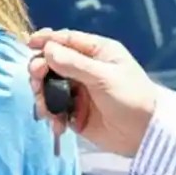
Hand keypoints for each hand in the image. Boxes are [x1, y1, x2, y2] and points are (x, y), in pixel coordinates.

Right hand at [28, 28, 158, 156]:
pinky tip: (58, 125)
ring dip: (43, 96)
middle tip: (37, 80)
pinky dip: (52, 115)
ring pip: (50, 86)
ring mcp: (80, 91)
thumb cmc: (132, 98)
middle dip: (40, 71)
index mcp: (97, 52)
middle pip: (52, 62)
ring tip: (46, 109)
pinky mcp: (77, 112)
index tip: (30, 44)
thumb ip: (74, 64)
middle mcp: (86, 68)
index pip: (67, 40)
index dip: (47, 40)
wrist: (146, 134)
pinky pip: (55, 109)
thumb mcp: (104, 78)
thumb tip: (48, 49)